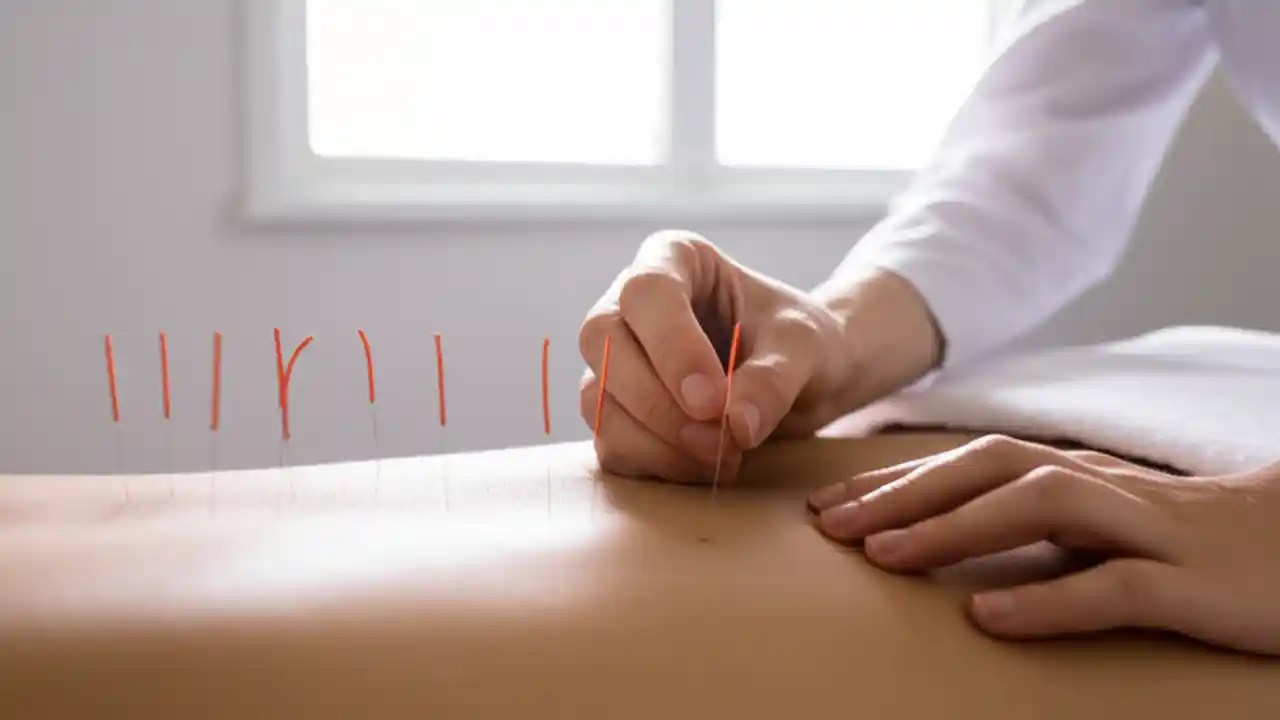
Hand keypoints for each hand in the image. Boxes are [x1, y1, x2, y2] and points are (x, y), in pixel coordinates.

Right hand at [578, 231, 851, 482]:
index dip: (673, 348)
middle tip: (720, 440)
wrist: (804, 378)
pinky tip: (703, 468)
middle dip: (657, 402)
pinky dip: (654, 464)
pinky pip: (610, 442)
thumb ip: (775, 378)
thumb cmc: (799, 341)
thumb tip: (736, 425)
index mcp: (673, 259)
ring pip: (597, 398)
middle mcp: (629, 304)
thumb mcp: (805, 347)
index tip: (713, 401)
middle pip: (603, 341)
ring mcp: (615, 360)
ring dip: (656, 441)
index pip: (647, 292)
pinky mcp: (617, 411)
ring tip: (723, 459)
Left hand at [808, 435, 1279, 654]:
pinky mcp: (1191, 585)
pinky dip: (1048, 599)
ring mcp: (1148, 531)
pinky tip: (989, 618)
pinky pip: (1114, 586)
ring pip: (1042, 508)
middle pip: (991, 470)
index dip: (897, 480)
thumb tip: (946, 534)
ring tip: (884, 558)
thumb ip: (1037, 525)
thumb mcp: (1105, 527)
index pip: (972, 463)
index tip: (829, 505)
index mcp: (1078, 477)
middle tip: (831, 529)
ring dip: (955, 528)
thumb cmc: (1189, 541)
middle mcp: (1103, 490)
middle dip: (904, 495)